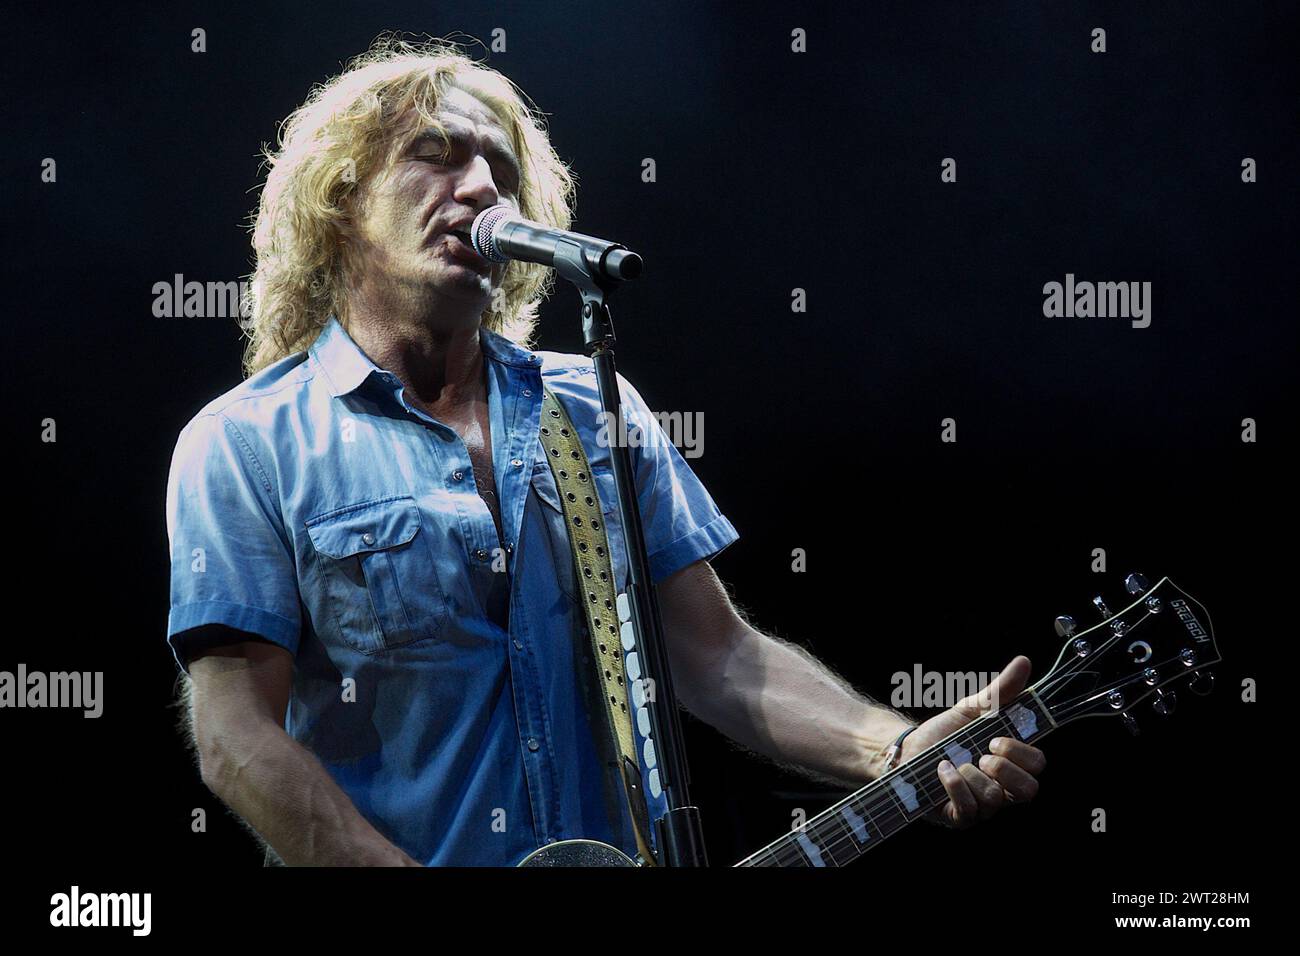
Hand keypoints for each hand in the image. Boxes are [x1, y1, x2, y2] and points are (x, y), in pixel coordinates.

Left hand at [898, 656, 1045, 829]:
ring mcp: (983, 806)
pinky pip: (968, 811)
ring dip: (971, 775)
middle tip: (980, 754)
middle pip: (1028, 790)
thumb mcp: (972, 709)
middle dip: (1003, 768)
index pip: (1038, 766)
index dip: (1021, 753)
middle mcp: (1002, 788)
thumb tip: (1024, 661)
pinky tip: (942, 771)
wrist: (907, 748)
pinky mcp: (959, 818)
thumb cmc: (944, 732)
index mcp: (1011, 762)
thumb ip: (1000, 691)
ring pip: (994, 798)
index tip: (995, 738)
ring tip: (954, 762)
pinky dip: (954, 786)